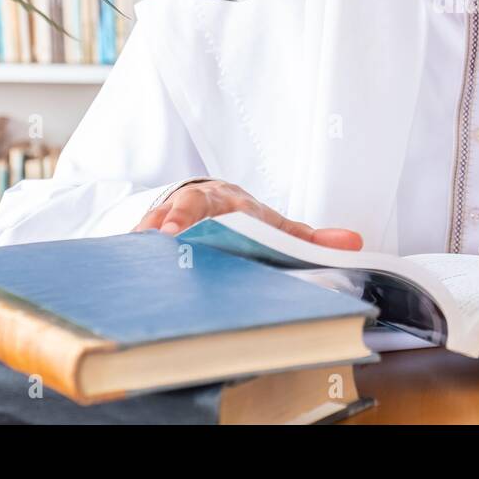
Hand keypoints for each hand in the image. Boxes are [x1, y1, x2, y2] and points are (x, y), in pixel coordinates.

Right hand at [132, 179, 363, 249]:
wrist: (205, 199)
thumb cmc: (242, 219)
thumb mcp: (272, 225)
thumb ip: (308, 238)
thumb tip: (355, 243)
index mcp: (225, 204)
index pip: (209, 206)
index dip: (194, 218)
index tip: (181, 232)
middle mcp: (192, 207)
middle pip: (176, 211)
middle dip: (168, 224)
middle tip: (160, 242)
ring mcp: (164, 220)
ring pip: (148, 228)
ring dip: (141, 243)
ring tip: (135, 260)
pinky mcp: (145, 238)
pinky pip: (133, 248)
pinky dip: (128, 259)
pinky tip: (123, 278)